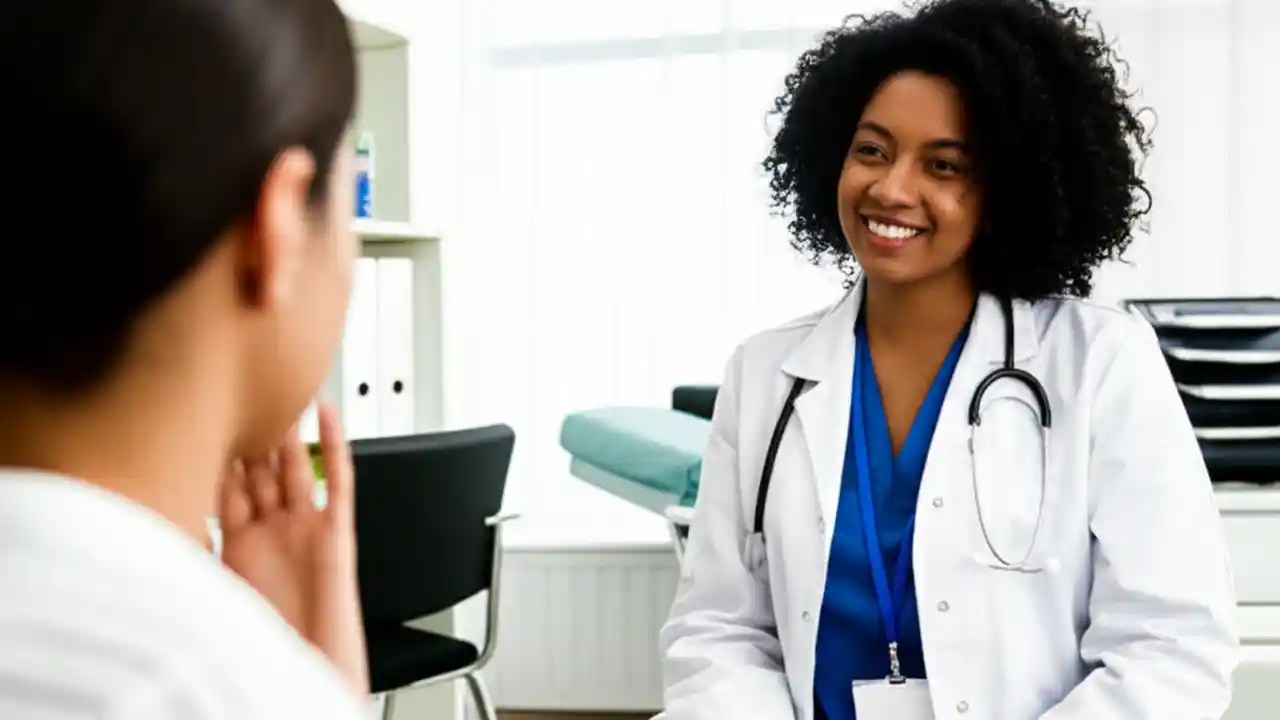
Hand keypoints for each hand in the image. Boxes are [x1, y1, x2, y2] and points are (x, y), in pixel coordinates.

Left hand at [217, 404, 368, 693]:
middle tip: (239, 386)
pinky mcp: (337, 533)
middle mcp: (272, 531)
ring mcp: (305, 528)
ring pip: (296, 465)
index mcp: (237, 543)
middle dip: (249, 428)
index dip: (211, 445)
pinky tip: (327, 415)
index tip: (196, 407)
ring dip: (290, 428)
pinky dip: (335, 446)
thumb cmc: (263, 642)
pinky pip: (338, 480)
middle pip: (259, 466)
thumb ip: (193, 549)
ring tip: (282, 387)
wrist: (307, 668)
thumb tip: (158, 514)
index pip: (223, 481)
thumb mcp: (209, 588)